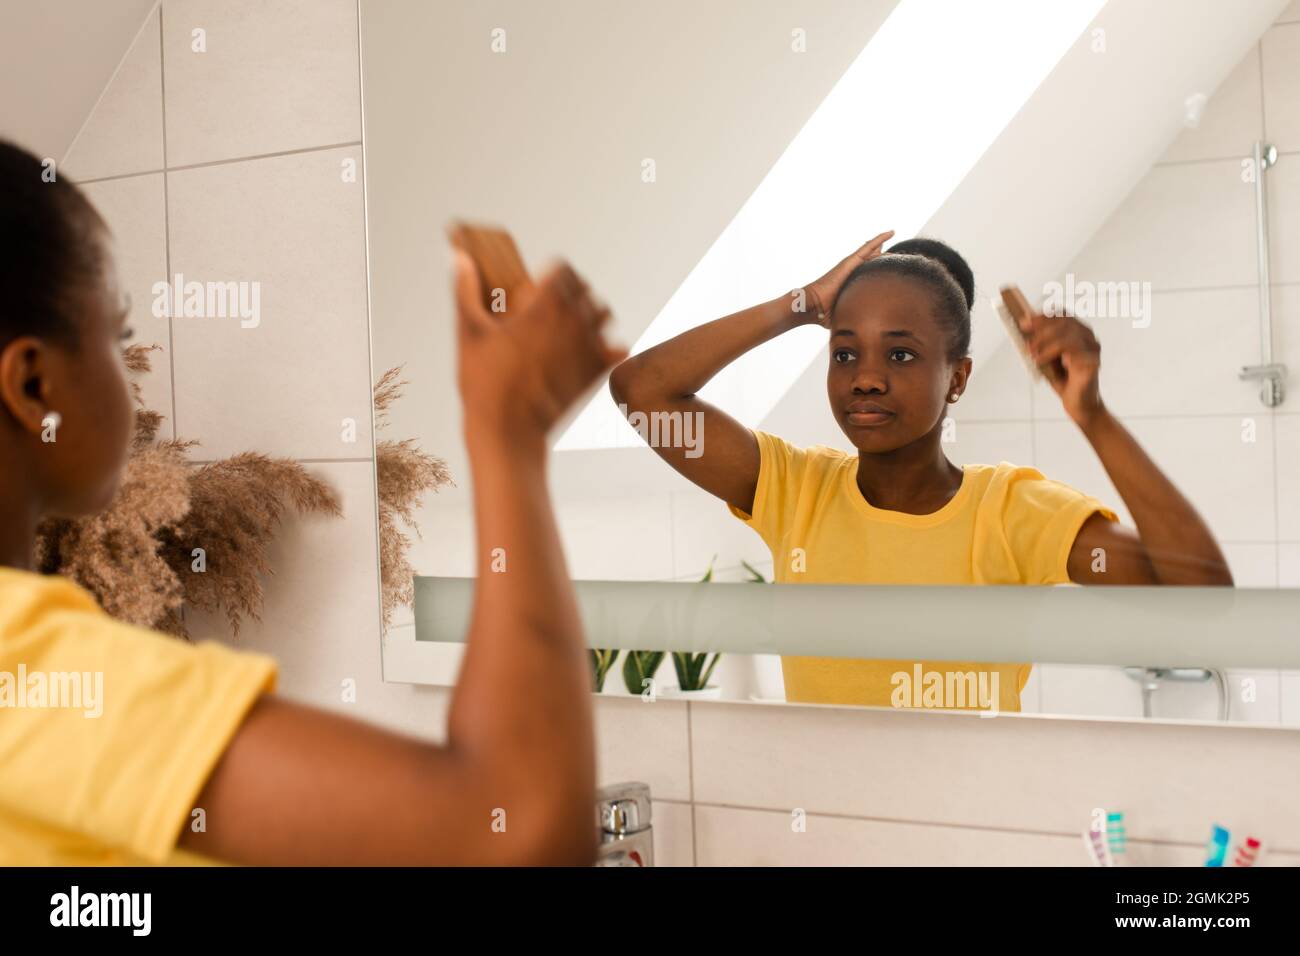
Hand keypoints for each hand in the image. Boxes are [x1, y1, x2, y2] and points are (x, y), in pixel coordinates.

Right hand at [453, 250, 626, 439]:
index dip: (552, 274)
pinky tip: (591, 354)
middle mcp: (573, 320)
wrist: (508, 429)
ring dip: (592, 317)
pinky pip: (619, 348)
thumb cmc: (484, 381)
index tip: (539, 287)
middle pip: (586, 290)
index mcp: (544, 304)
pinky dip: (609, 348)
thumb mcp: (469, 332)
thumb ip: (465, 289)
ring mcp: (589, 346)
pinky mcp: (598, 372)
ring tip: (572, 330)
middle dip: (571, 294)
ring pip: (606, 316)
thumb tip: (460, 257)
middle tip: (552, 310)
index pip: (564, 268)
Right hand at [801, 230, 893, 327]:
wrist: (813, 307)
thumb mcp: (845, 314)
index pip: (867, 273)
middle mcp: (851, 272)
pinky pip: (868, 247)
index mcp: (850, 283)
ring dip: (880, 244)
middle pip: (870, 259)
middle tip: (893, 250)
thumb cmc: (825, 314)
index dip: (877, 269)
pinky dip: (879, 239)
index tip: (888, 269)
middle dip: (880, 255)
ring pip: (870, 251)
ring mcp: (851, 265)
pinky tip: (890, 233)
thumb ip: (853, 318)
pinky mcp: (850, 261)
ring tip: (892, 233)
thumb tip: (862, 333)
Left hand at [1018, 308, 1104, 427]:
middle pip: (1064, 323)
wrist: (1078, 403)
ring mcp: (1093, 349)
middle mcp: (1088, 336)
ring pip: (1068, 337)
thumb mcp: (1047, 357)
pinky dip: (1061, 356)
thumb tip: (1022, 329)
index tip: (1023, 323)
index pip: (1061, 314)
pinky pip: (1077, 353)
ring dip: (1047, 346)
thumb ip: (1039, 342)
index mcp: (1077, 330)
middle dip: (1041, 332)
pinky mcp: (1094, 363)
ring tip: (1034, 357)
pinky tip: (1055, 362)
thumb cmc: (1062, 378)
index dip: (1042, 316)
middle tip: (1027, 344)